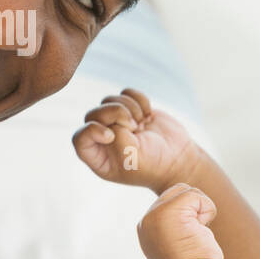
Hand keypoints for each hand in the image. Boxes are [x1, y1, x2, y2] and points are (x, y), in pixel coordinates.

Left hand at [72, 88, 200, 191]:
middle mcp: (104, 138)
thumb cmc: (153, 165)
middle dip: (113, 113)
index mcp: (98, 157)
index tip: (110, 135)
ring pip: (109, 100)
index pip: (79, 138)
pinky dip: (139, 99)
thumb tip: (115, 113)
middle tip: (133, 125)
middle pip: (93, 114)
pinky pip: (126, 93)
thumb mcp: (130, 157)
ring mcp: (118, 122)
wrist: (180, 160)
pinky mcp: (133, 110)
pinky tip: (148, 114)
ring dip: (128, 107)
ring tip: (141, 122)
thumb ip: (116, 135)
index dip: (91, 130)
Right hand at [137, 183, 224, 258]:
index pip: (169, 201)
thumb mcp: (177, 243)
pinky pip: (196, 196)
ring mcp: (156, 213)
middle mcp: (147, 219)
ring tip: (195, 233)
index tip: (188, 238)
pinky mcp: (170, 210)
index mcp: (147, 227)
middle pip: (178, 191)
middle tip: (194, 234)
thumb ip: (174, 224)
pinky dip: (207, 210)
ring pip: (187, 191)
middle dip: (194, 209)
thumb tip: (191, 209)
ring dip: (201, 211)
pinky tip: (200, 230)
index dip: (187, 214)